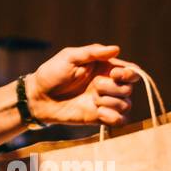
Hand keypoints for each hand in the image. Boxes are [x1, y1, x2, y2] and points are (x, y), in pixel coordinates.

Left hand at [27, 44, 142, 126]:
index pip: (131, 71)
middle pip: (129, 89)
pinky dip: (114, 118)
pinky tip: (99, 113)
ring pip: (126, 105)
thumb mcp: (70, 57)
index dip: (129, 74)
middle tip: (95, 86)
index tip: (115, 73)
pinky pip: (120, 121)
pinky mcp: (99, 118)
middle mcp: (108, 85)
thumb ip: (93, 52)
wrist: (39, 97)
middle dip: (114, 88)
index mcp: (105, 68)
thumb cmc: (52, 73)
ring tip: (93, 100)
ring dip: (112, 102)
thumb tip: (116, 49)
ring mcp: (104, 102)